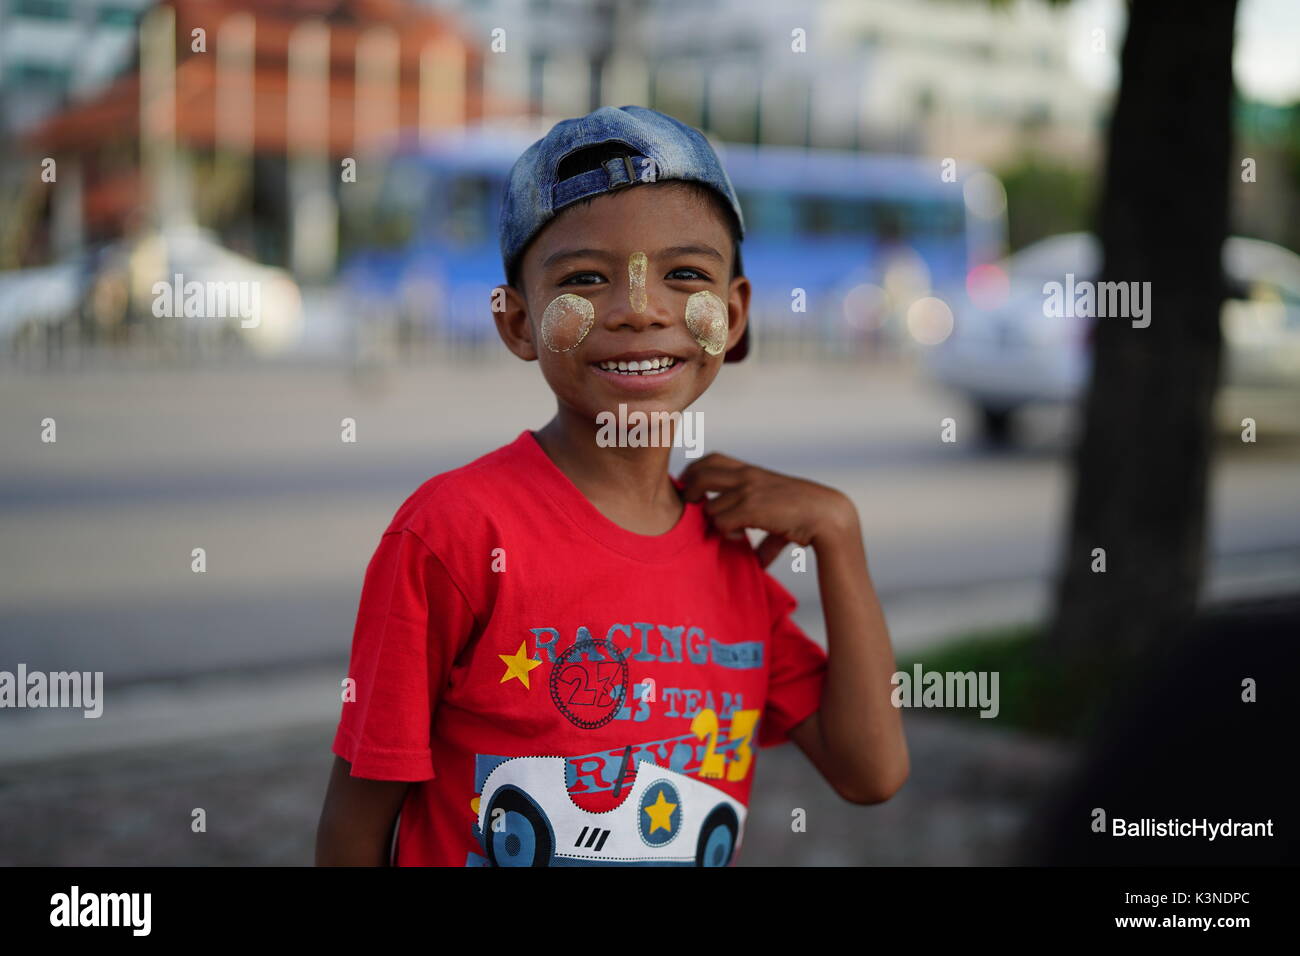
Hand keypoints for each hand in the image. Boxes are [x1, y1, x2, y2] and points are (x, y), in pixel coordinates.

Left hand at [680, 452, 858, 566]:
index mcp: (752, 471)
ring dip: (714, 521)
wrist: (827, 515)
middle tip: (690, 508)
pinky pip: (721, 521)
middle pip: (700, 473)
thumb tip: (759, 560)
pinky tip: (739, 537)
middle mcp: (747, 475)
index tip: (691, 491)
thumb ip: (763, 530)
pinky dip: (726, 532)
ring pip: (710, 506)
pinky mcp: (751, 507)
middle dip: (689, 490)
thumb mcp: (780, 513)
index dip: (694, 473)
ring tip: (729, 530)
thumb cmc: (807, 517)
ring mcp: (748, 490)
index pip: (711, 459)